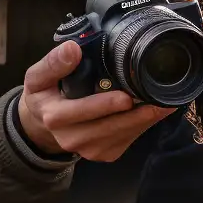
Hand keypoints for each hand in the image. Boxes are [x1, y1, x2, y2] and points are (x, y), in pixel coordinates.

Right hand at [17, 41, 175, 161]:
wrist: (43, 124)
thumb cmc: (45, 95)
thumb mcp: (38, 77)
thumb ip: (53, 63)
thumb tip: (72, 49)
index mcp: (55, 117)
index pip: (81, 111)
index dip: (104, 105)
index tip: (125, 97)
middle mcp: (72, 138)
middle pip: (110, 127)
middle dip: (136, 114)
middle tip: (158, 99)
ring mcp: (90, 150)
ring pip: (123, 134)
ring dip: (144, 119)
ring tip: (164, 102)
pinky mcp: (105, 154)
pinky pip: (129, 139)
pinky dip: (143, 124)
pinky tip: (155, 110)